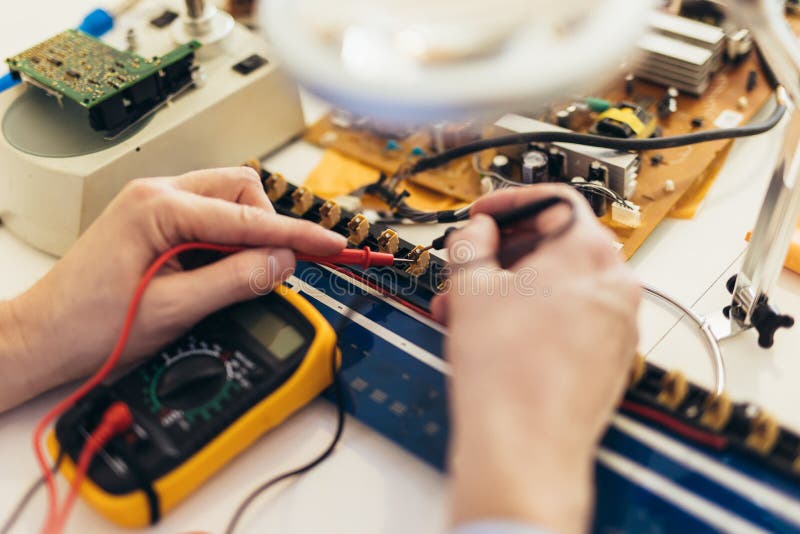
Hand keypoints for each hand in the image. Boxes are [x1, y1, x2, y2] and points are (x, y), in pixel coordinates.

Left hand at [0, 167, 345, 410]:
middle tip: (277, 267)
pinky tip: (218, 272)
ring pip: (227, 202)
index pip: (246, 217)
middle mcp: (157, 195)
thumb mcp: (174, 309)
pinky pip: (209, 220)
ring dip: (246, 235)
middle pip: (240, 191)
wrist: (44, 338)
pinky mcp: (156, 223)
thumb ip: (234, 281)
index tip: (330, 245)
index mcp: (158, 208)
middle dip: (267, 225)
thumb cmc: (90, 325)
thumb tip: (281, 262)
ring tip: (241, 276)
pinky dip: (226, 243)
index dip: (295, 234)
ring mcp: (156, 206)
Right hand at [432, 185, 639, 532]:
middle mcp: (616, 286)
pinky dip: (533, 317)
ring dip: (510, 289)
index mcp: (590, 254)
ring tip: (467, 309)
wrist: (524, 448)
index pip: (555, 200)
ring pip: (559, 287)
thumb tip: (476, 233)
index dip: (509, 202)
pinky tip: (494, 335)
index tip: (483, 216)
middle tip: (468, 266)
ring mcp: (617, 325)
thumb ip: (471, 243)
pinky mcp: (610, 359)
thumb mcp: (471, 288)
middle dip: (503, 253)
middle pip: (557, 245)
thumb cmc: (507, 375)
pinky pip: (570, 320)